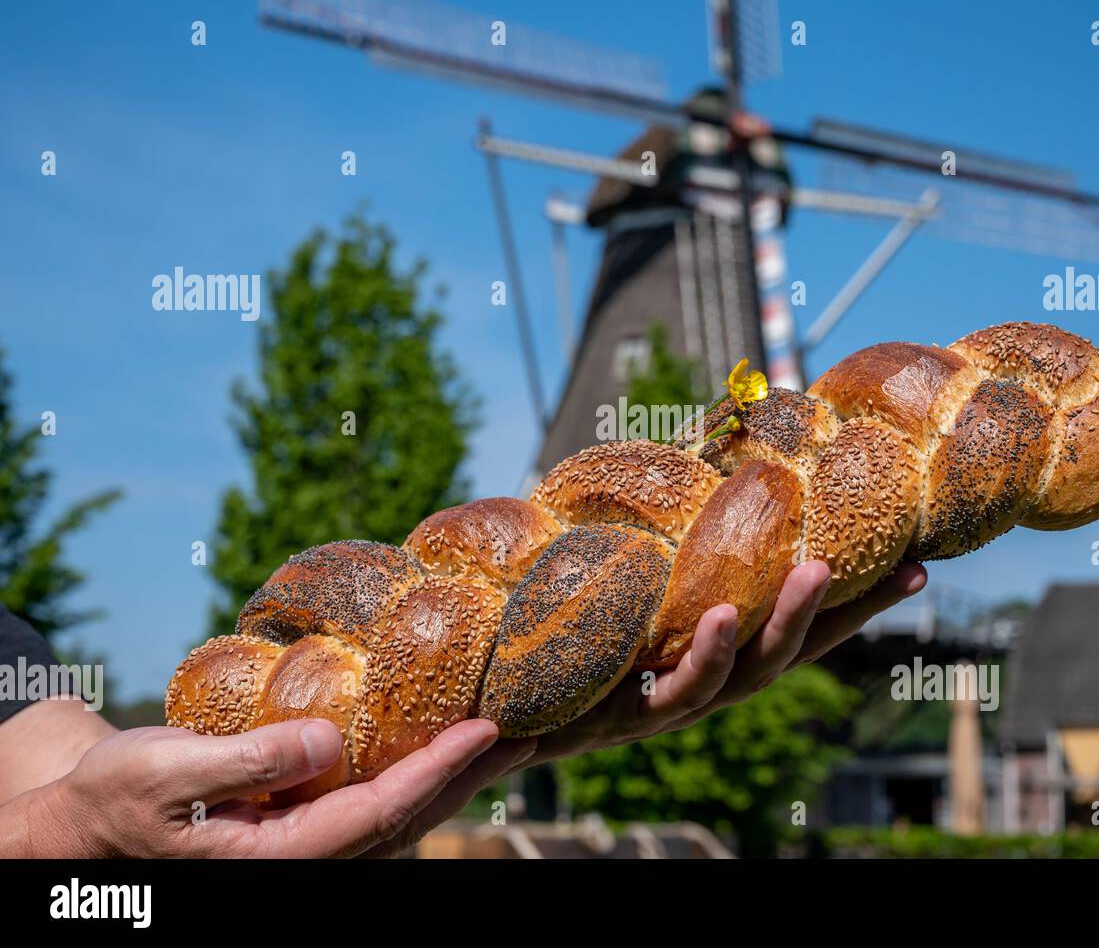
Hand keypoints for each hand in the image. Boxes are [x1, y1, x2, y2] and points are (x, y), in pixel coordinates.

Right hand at [0, 717, 534, 857]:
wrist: (83, 828)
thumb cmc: (116, 801)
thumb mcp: (164, 776)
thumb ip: (246, 760)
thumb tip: (323, 741)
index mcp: (278, 856)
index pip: (379, 812)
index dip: (437, 770)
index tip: (486, 730)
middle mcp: (305, 856)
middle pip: (408, 816)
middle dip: (470, 775)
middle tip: (528, 731)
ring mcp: (306, 843)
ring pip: (398, 812)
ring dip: (452, 775)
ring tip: (504, 737)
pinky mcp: (300, 824)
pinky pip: (372, 800)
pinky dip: (414, 771)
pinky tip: (437, 743)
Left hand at [517, 559, 926, 767]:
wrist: (493, 706)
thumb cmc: (567, 632)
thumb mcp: (627, 578)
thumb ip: (668, 533)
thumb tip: (706, 440)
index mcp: (718, 647)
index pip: (805, 623)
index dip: (864, 600)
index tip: (921, 564)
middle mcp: (709, 677)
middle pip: (796, 649)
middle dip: (850, 608)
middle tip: (904, 566)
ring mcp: (673, 699)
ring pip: (750, 671)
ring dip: (790, 624)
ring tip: (816, 573)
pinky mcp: (626, 711)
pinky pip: (676, 686)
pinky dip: (706, 654)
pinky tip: (724, 615)